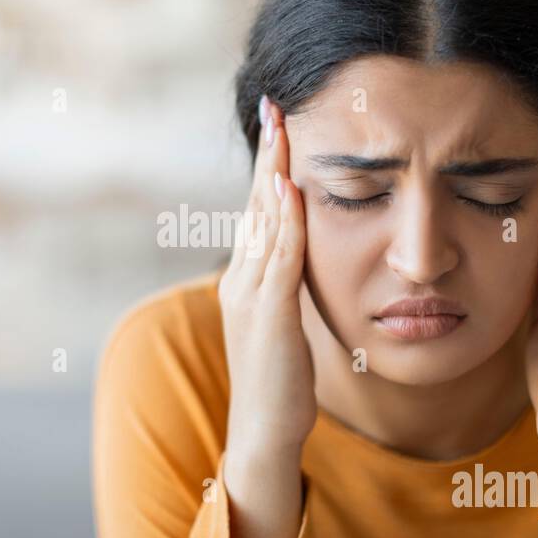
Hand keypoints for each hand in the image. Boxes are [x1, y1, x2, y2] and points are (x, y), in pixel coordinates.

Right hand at [219, 95, 316, 455]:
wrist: (263, 430)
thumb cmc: (279, 380)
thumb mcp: (283, 322)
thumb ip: (284, 283)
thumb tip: (297, 251)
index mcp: (246, 277)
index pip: (258, 210)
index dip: (268, 166)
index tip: (278, 125)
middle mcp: (240, 278)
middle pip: (255, 204)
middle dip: (266, 154)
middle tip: (274, 106)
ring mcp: (249, 295)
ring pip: (262, 221)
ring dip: (273, 173)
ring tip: (281, 130)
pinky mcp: (268, 315)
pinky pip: (277, 259)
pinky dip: (283, 222)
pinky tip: (290, 191)